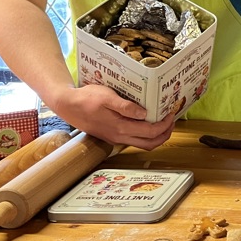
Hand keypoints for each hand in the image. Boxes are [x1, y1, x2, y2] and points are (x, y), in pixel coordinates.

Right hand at [47, 84, 175, 149]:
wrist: (68, 106)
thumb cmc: (86, 99)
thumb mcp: (107, 97)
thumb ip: (126, 107)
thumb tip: (144, 113)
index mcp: (120, 128)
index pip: (151, 132)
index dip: (165, 124)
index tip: (171, 113)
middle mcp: (119, 137)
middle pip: (150, 143)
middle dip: (165, 133)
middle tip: (172, 120)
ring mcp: (116, 138)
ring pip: (143, 144)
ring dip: (156, 136)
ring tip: (163, 122)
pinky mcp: (112, 136)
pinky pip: (134, 140)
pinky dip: (146, 134)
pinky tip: (147, 121)